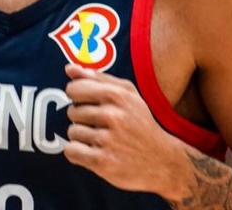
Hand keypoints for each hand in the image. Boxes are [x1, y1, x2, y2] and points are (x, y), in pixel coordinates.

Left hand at [63, 64, 181, 194]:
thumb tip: (69, 69)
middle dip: (82, 119)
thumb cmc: (140, 123)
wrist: (162, 159)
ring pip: (72, 132)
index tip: (87, 103)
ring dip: (82, 137)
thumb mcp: (127, 94)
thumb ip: (98, 78)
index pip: (74, 89)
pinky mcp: (102, 162)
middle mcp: (113, 116)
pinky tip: (93, 152)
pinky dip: (77, 153)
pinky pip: (71, 151)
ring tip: (101, 140)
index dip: (77, 97)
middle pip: (72, 112)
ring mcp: (107, 140)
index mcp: (117, 96)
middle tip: (100, 126)